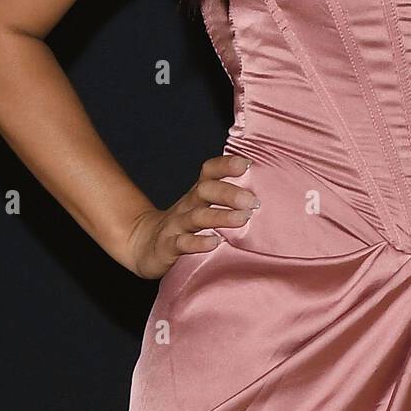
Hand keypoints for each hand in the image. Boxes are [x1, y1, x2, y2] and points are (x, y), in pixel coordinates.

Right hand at [127, 153, 259, 279]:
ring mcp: (176, 226)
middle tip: (253, 200)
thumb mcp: (202, 208)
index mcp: (197, 194)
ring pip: (197, 217)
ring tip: (242, 218)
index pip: (209, 172)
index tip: (247, 163)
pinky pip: (182, 243)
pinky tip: (214, 243)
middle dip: (229, 193)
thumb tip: (266, 192)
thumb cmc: (184, 225)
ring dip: (220, 217)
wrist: (144, 244)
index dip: (226, 165)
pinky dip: (197, 243)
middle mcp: (187, 206)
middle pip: (205, 191)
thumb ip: (226, 200)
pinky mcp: (167, 247)